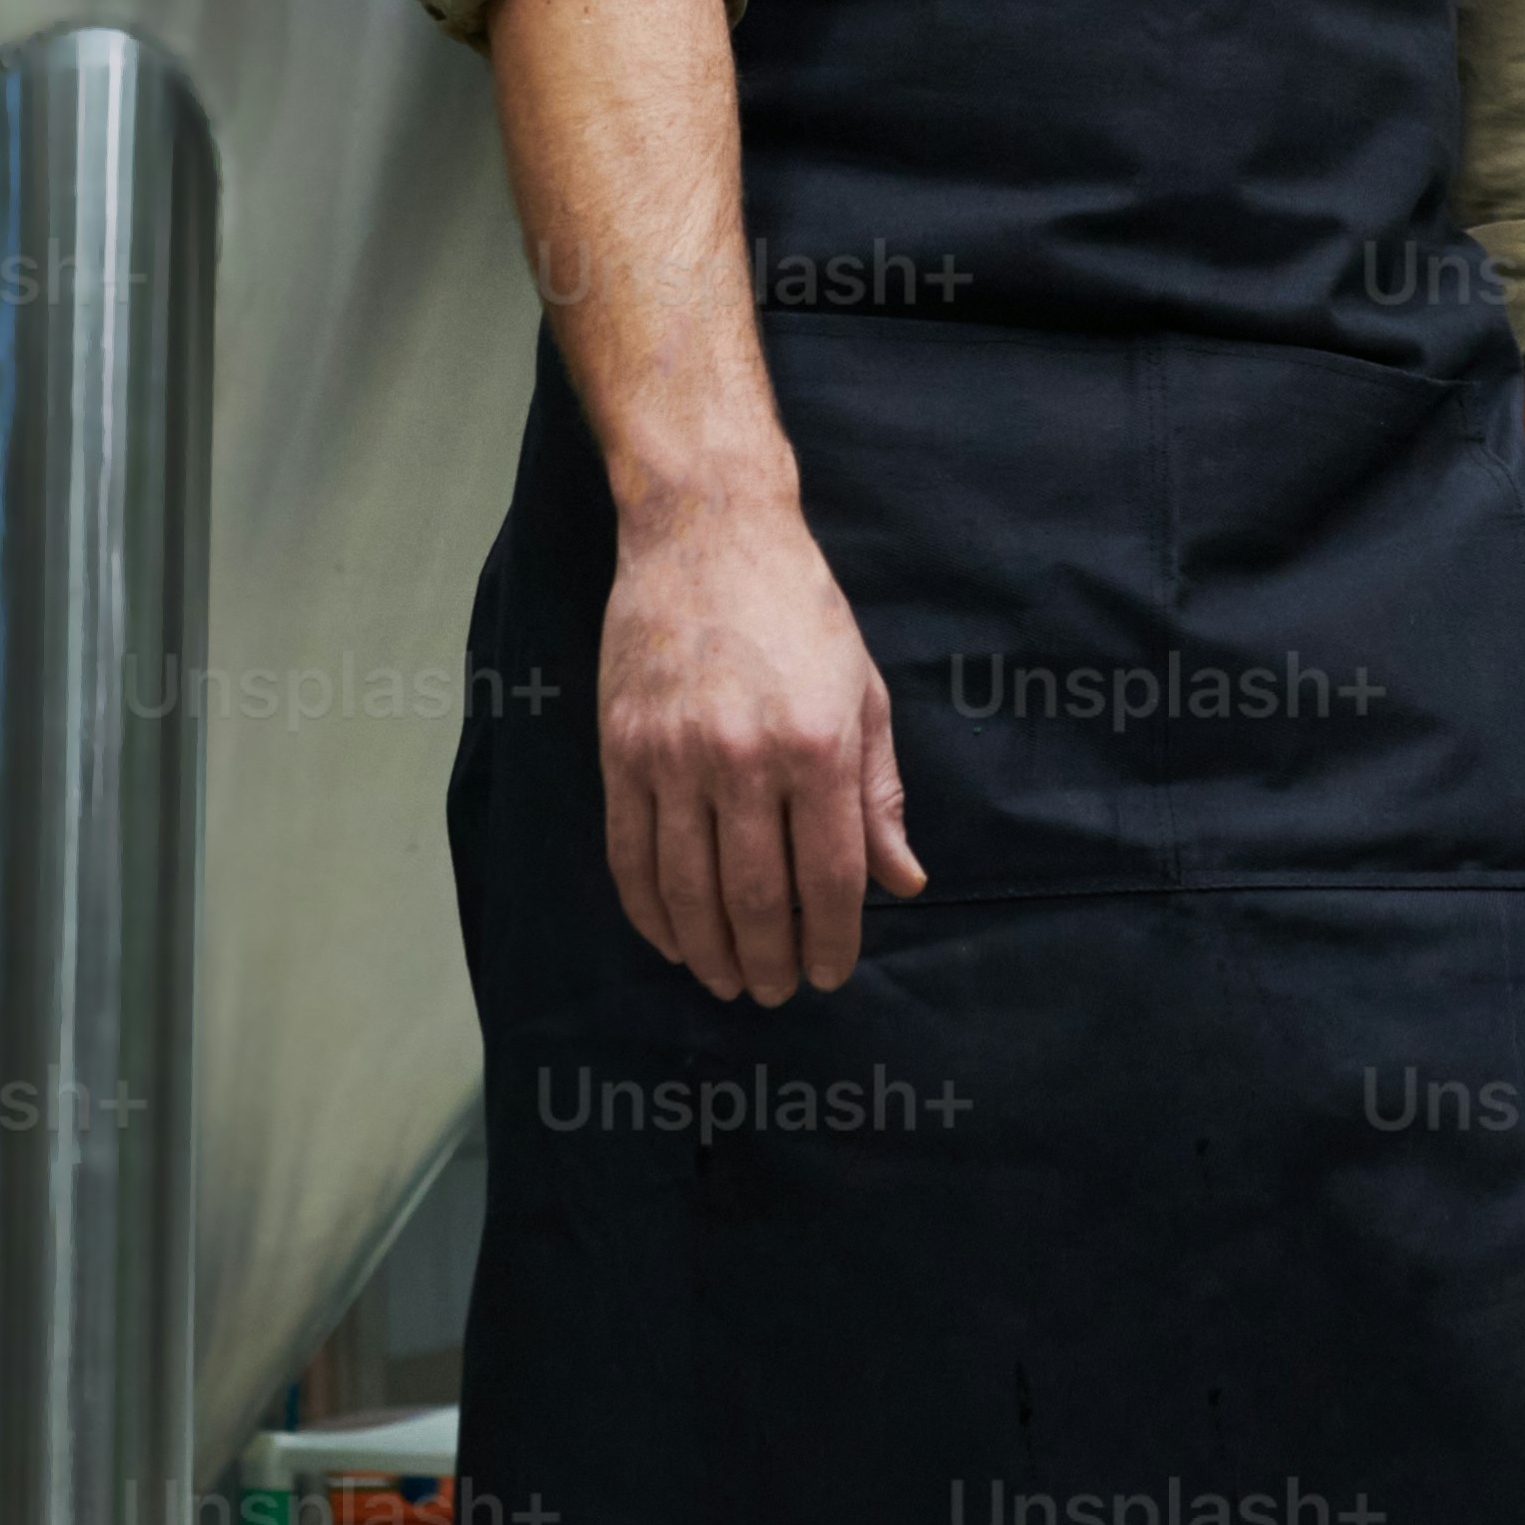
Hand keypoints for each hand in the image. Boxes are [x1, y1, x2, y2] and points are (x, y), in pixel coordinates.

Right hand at [600, 488, 926, 1002]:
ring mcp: (674, 757)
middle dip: (769, 960)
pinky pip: (629, 853)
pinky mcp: (622, 749)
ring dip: (708, 950)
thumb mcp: (863, 694)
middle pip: (754, 898)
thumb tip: (902, 882)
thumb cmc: (799, 611)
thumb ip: (879, 795)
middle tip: (777, 992)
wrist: (705, 532)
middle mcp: (744, 759)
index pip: (829, 878)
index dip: (832, 940)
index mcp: (818, 746)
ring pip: (686, 889)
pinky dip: (648, 910)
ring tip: (727, 980)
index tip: (831, 973)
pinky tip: (670, 937)